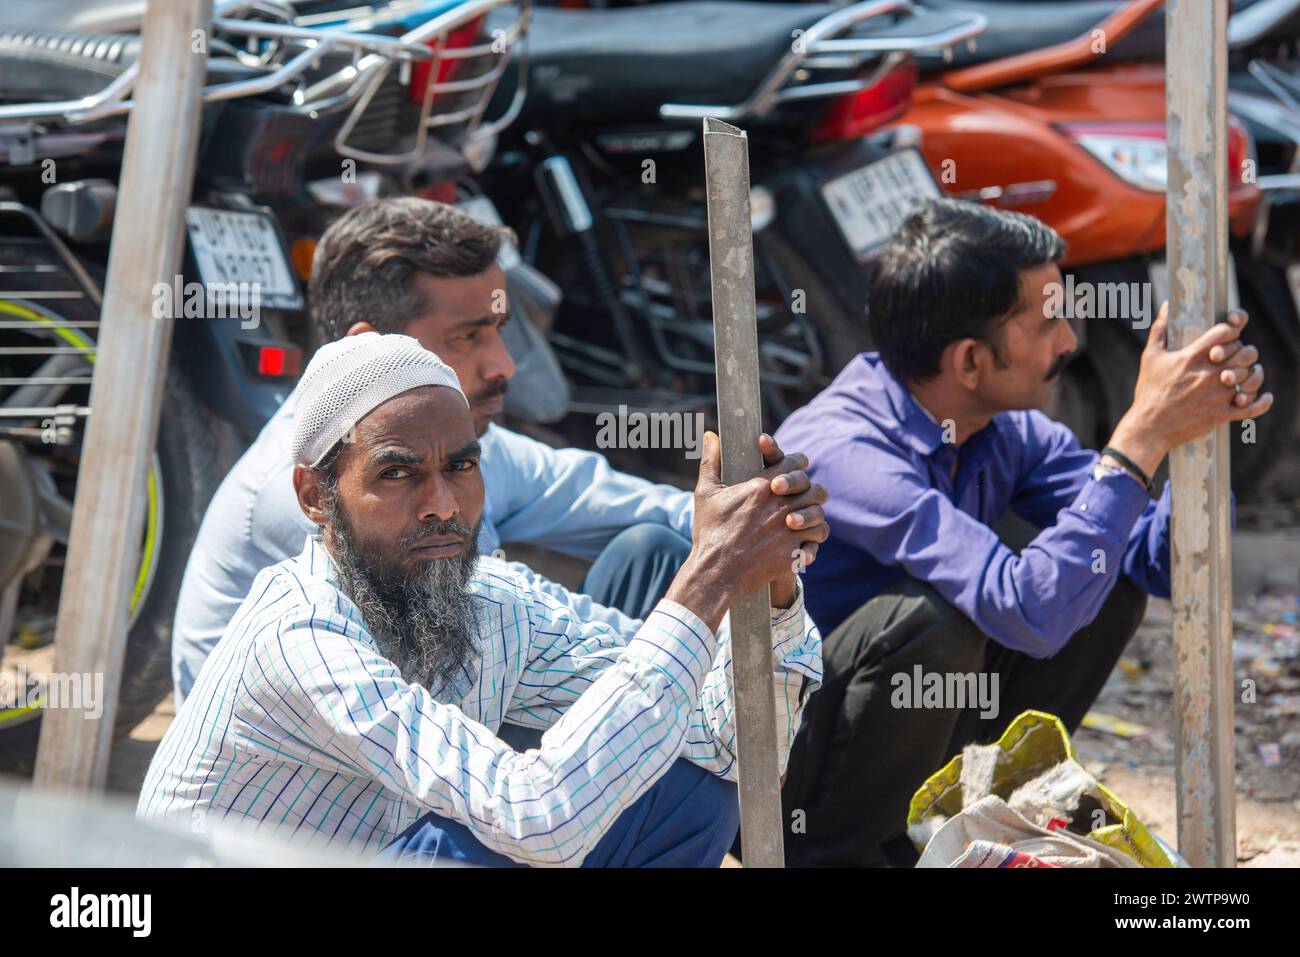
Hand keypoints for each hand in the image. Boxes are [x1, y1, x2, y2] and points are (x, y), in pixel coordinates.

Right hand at [665, 431, 828, 630]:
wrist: (715, 573)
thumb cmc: (710, 532)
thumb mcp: (706, 493)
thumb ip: (710, 460)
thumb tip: (709, 434)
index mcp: (761, 487)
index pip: (794, 463)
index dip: (798, 462)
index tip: (798, 466)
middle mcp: (780, 506)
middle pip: (813, 488)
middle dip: (810, 490)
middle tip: (806, 494)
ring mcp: (789, 531)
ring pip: (819, 515)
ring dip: (814, 515)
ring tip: (805, 519)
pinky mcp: (793, 552)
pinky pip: (816, 540)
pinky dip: (812, 539)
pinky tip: (803, 539)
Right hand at [1108, 303, 1273, 476]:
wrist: (1149, 427)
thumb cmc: (1148, 391)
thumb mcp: (1150, 357)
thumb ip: (1160, 329)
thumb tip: (1166, 305)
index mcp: (1192, 357)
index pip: (1225, 332)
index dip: (1231, 329)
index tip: (1228, 333)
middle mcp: (1209, 374)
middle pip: (1244, 352)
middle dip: (1243, 350)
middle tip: (1237, 355)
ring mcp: (1218, 395)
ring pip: (1251, 377)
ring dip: (1254, 373)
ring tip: (1250, 373)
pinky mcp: (1221, 414)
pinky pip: (1252, 407)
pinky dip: (1262, 402)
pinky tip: (1264, 396)